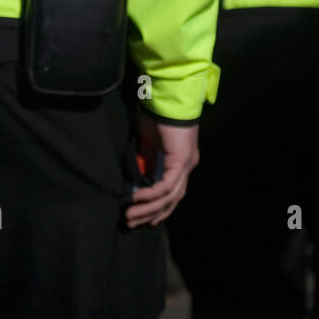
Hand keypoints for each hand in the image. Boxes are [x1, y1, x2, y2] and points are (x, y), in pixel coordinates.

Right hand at [124, 114, 198, 228]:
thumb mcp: (149, 142)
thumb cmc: (157, 114)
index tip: (142, 218)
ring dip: (148, 209)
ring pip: (170, 197)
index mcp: (181, 161)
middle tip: (131, 222)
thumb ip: (148, 160)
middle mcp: (188, 166)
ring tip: (130, 216)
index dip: (158, 207)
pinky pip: (166, 186)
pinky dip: (151, 194)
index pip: (173, 192)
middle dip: (151, 214)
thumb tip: (141, 179)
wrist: (167, 96)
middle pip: (172, 200)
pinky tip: (136, 198)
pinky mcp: (182, 161)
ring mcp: (187, 164)